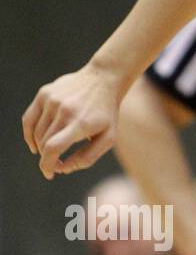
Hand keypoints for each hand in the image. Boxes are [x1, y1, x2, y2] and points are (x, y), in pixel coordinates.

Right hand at [22, 62, 122, 178]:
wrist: (102, 79)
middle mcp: (63, 110)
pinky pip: (29, 119)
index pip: (54, 147)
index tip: (49, 174)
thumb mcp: (108, 139)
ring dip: (42, 147)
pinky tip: (36, 144)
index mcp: (81, 123)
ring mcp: (51, 100)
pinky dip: (30, 134)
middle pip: (44, 143)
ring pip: (36, 133)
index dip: (48, 165)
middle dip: (48, 158)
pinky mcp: (44, 94)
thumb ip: (87, 157)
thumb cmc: (106, 114)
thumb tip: (64, 168)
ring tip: (54, 152)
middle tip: (58, 164)